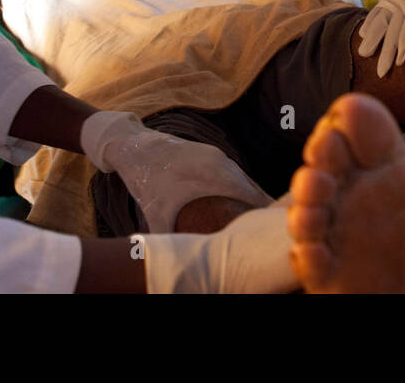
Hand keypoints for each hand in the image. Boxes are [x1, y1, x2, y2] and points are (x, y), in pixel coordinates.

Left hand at [82, 111, 270, 231]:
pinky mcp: (209, 153)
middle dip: (259, 208)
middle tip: (264, 228)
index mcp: (216, 174)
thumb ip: (172, 237)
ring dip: (248, 198)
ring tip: (254, 219)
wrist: (133, 146)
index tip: (270, 228)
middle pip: (252, 188)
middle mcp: (221, 162)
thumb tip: (182, 258)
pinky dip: (237, 188)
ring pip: (241, 180)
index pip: (254, 195)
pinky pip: (231, 173)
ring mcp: (216, 155)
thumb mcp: (158, 213)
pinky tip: (235, 203)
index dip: (265, 212)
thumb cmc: (147, 180)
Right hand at [356, 0, 404, 77]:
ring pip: (379, 20)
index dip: (404, 45)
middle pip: (392, 29)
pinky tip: (361, 37)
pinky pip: (375, 12)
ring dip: (370, 37)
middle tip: (381, 72)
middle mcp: (403, 2)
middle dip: (385, 51)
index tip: (400, 62)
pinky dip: (368, 23)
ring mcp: (393, 0)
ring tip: (363, 54)